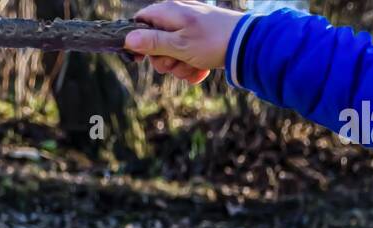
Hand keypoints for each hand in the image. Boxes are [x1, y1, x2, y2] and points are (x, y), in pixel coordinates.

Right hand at [125, 1, 241, 85]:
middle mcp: (177, 16)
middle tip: (177, 63)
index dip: (137, 42)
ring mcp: (189, 28)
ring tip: (194, 66)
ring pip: (172, 55)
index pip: (141, 22)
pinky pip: (187, 57)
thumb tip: (128, 39)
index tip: (140, 59)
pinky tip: (202, 69)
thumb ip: (152, 42)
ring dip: (180, 67)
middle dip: (165, 61)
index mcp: (168, 12)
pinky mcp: (199, 40)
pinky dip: (192, 67)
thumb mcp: (178, 45)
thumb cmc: (210, 41)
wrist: (244, 44)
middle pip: (155, 44)